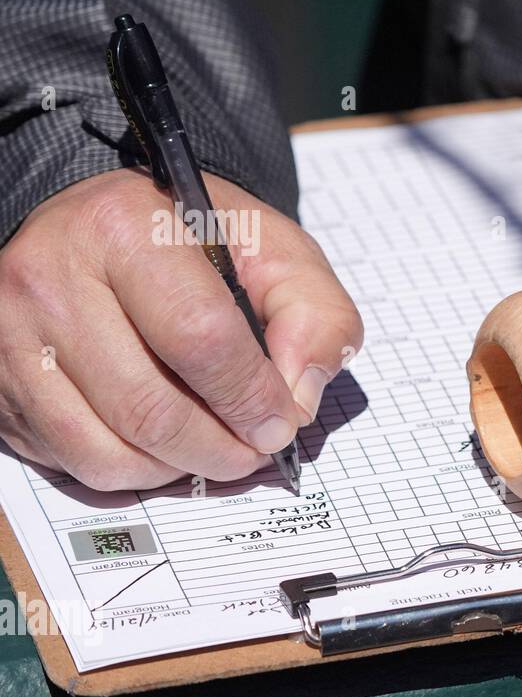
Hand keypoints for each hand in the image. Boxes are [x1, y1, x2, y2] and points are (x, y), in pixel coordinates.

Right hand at [0, 168, 362, 488]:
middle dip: (221, 448)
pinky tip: (165, 442)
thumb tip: (299, 397)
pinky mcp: (1, 383)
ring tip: (217, 445)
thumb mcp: (277, 251)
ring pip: (108, 450)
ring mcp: (14, 335)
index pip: (198, 337)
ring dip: (180, 467)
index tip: (281, 421)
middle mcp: (51, 279)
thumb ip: (316, 316)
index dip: (250, 396)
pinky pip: (74, 461)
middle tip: (256, 448)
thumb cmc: (197, 241)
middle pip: (149, 409)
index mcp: (126, 228)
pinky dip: (135, 469)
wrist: (110, 226)